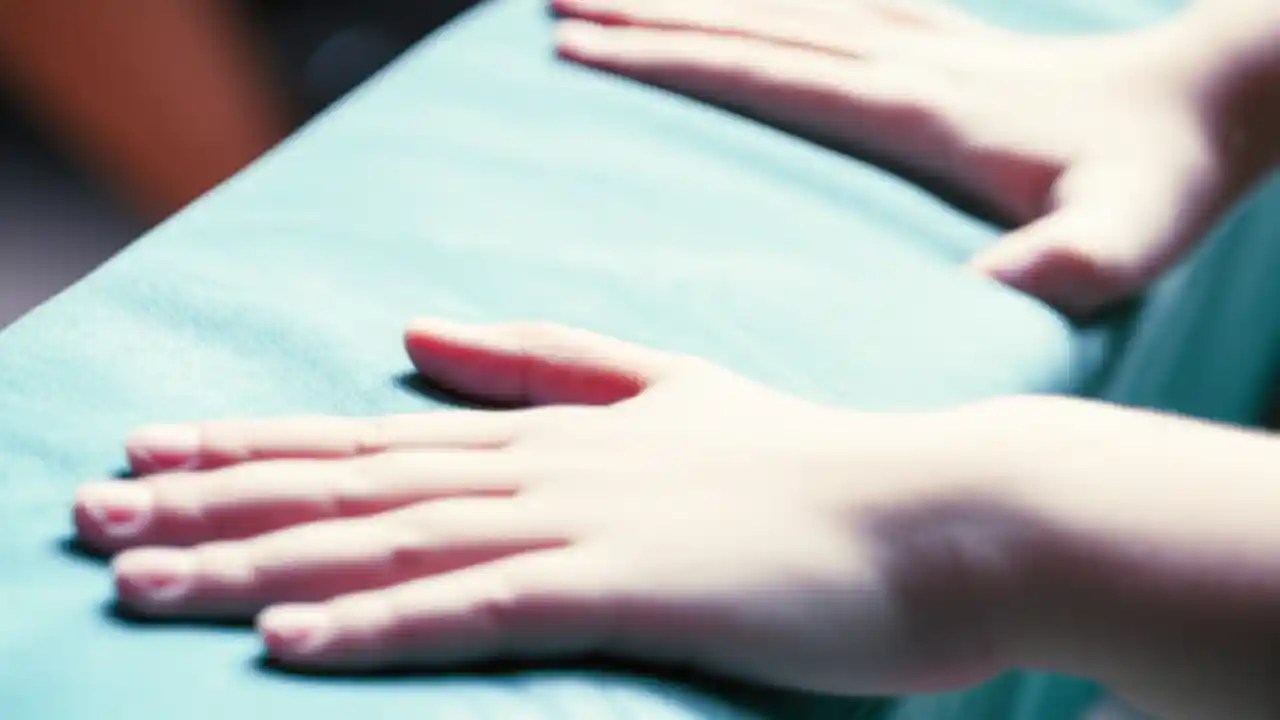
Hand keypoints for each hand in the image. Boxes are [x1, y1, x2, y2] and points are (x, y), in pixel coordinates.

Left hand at [76, 319, 1004, 694]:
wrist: (937, 509)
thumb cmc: (811, 465)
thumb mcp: (672, 389)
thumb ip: (552, 359)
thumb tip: (429, 329)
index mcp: (552, 434)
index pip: (372, 439)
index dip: (253, 446)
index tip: (152, 452)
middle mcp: (544, 471)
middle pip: (349, 488)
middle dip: (211, 505)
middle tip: (92, 517)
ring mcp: (581, 527)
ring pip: (386, 545)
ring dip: (254, 565)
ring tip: (138, 582)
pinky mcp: (628, 590)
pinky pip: (473, 613)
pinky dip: (374, 624)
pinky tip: (285, 642)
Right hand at [551, 0, 1278, 314]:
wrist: (1209, 104)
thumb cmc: (1155, 185)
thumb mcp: (1118, 245)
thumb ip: (1058, 267)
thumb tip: (983, 298)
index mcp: (913, 110)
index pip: (764, 73)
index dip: (668, 59)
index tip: (581, 50)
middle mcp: (902, 58)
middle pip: (749, 25)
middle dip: (647, 16)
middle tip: (556, 11)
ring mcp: (920, 38)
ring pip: (780, 3)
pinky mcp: (940, 39)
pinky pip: (830, 0)